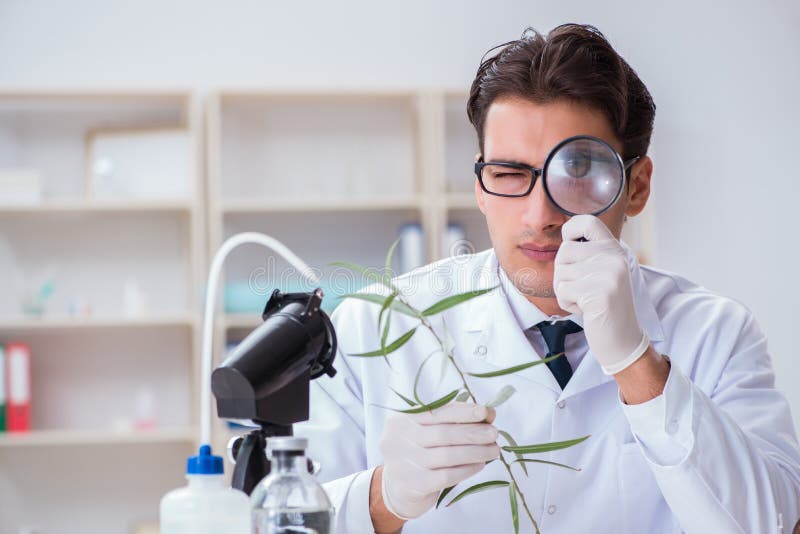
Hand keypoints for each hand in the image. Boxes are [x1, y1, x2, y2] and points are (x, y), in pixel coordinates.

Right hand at [379, 402, 499, 519]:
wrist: (397, 489)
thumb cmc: (419, 452)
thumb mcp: (428, 432)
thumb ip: (453, 421)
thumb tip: (488, 413)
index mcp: (402, 419)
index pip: (436, 412)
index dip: (462, 411)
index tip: (485, 412)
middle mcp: (398, 439)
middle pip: (443, 433)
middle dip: (472, 432)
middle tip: (494, 433)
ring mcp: (404, 463)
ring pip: (447, 455)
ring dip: (475, 452)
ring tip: (493, 450)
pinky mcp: (413, 485)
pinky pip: (447, 476)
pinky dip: (466, 469)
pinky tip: (480, 465)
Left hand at [553, 214, 649, 374]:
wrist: (622, 339)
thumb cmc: (603, 305)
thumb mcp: (600, 272)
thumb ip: (587, 255)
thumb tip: (563, 237)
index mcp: (614, 249)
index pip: (587, 221)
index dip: (570, 229)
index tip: (570, 244)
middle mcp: (614, 257)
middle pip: (564, 252)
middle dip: (563, 274)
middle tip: (582, 289)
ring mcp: (609, 274)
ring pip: (560, 273)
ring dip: (565, 291)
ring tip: (586, 300)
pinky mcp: (600, 293)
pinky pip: (563, 291)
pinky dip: (567, 304)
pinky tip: (586, 310)